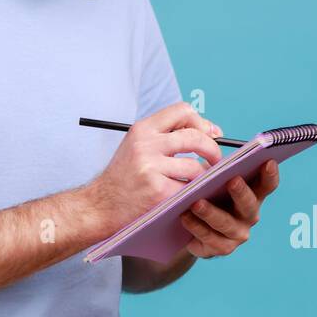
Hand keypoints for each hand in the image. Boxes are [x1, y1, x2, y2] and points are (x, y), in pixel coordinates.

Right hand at [87, 102, 223, 232]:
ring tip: (198, 181)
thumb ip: (166, 135)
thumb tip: (210, 130)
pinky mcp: (158, 191)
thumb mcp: (137, 146)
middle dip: (212, 148)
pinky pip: (189, 189)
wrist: (100, 206)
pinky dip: (193, 193)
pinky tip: (187, 196)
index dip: (201, 122)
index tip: (210, 134)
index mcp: (142, 129)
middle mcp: (146, 145)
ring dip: (203, 176)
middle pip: (195, 136)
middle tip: (215, 159)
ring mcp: (151, 168)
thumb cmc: (124, 177)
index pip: (182, 111)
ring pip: (196, 166)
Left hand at [179, 159, 279, 258]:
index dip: (270, 174)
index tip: (268, 161)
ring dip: (211, 213)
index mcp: (252, 195)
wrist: (193, 228)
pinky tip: (185, 217)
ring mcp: (238, 234)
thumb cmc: (207, 196)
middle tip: (233, 180)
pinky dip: (196, 226)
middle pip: (249, 204)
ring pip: (226, 224)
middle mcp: (249, 216)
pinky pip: (209, 238)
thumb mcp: (213, 180)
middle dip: (241, 192)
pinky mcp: (222, 248)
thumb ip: (217, 171)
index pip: (266, 185)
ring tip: (196, 203)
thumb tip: (210, 161)